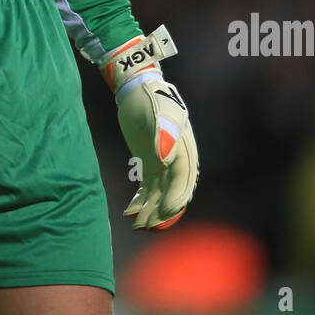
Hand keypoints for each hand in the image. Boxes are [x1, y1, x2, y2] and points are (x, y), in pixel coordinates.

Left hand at [99, 27, 199, 229]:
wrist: (138, 88)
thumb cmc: (151, 99)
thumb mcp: (159, 112)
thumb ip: (164, 134)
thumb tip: (164, 158)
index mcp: (184, 150)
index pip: (183, 180)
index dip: (175, 197)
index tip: (164, 211)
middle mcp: (176, 160)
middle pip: (172, 191)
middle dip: (162, 211)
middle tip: (148, 226)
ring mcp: (162, 163)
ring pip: (158, 193)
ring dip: (149, 210)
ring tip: (137, 225)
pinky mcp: (148, 162)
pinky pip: (148, 187)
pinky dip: (141, 200)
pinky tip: (130, 212)